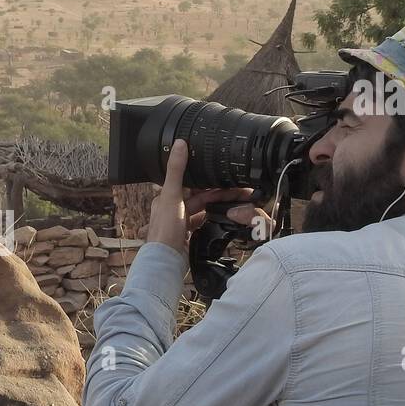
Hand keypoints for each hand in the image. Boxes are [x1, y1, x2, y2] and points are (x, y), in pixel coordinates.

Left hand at [146, 140, 274, 252]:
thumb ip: (176, 170)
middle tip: (241, 190)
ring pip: (205, 209)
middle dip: (220, 193)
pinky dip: (216, 219)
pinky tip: (228, 217)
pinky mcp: (189, 236)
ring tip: (240, 202)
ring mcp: (182, 223)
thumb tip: (178, 144)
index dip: (208, 178)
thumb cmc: (164, 231)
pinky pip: (206, 223)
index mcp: (167, 197)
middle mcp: (173, 209)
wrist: (166, 261)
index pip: (191, 183)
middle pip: (201, 197)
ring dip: (220, 206)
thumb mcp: (171, 195)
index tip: (225, 174)